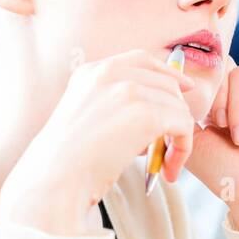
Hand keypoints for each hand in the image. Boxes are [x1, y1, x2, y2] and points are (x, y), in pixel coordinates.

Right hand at [0, 49, 197, 234]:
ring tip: (167, 163)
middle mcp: (110, 73)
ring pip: (178, 107)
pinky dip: (183, 149)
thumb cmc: (67, 161)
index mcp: (92, 71)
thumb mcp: (86, 118)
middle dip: (176, 113)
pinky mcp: (146, 114)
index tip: (184, 90)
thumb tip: (157, 109)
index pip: (142, 60)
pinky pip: (183, 126)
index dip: (169, 74)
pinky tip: (169, 170)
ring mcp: (129, 91)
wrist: (54, 178)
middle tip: (171, 146)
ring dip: (180, 137)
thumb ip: (115, 105)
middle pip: (167, 84)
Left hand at [187, 57, 238, 230]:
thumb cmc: (226, 176)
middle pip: (224, 69)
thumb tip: (176, 85)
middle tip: (221, 126)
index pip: (207, 75)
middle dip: (219, 97)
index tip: (202, 115)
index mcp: (216, 107)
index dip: (202, 88)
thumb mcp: (193, 143)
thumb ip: (182, 112)